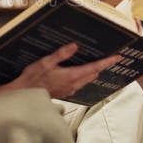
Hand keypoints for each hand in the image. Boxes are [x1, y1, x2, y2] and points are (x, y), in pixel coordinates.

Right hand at [7, 43, 121, 98]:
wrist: (25, 96)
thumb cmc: (33, 78)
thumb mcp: (45, 62)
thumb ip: (61, 54)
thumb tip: (75, 46)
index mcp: (71, 75)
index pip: (94, 68)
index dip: (107, 62)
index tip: (117, 57)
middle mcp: (73, 84)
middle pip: (93, 74)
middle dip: (101, 66)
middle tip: (108, 57)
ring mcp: (69, 89)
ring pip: (86, 79)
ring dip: (92, 72)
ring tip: (96, 63)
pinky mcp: (65, 92)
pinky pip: (79, 84)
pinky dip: (83, 77)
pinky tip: (77, 72)